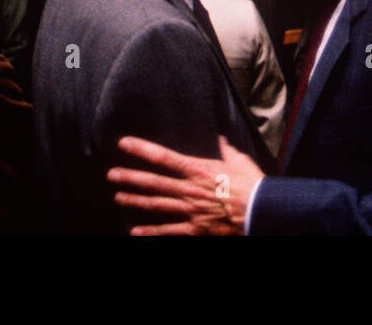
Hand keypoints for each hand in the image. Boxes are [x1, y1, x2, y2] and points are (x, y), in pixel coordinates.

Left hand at [108, 135, 261, 235]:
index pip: (164, 157)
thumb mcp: (238, 161)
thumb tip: (221, 139)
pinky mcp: (195, 228)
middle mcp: (188, 189)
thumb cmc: (251, 183)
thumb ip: (226, 150)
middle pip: (153, 182)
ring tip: (118, 197)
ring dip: (136, 200)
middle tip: (111, 175)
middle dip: (130, 177)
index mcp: (198, 169)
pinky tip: (136, 231)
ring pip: (156, 204)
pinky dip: (151, 232)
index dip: (142, 149)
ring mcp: (189, 210)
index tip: (124, 143)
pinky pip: (169, 231)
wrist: (259, 210)